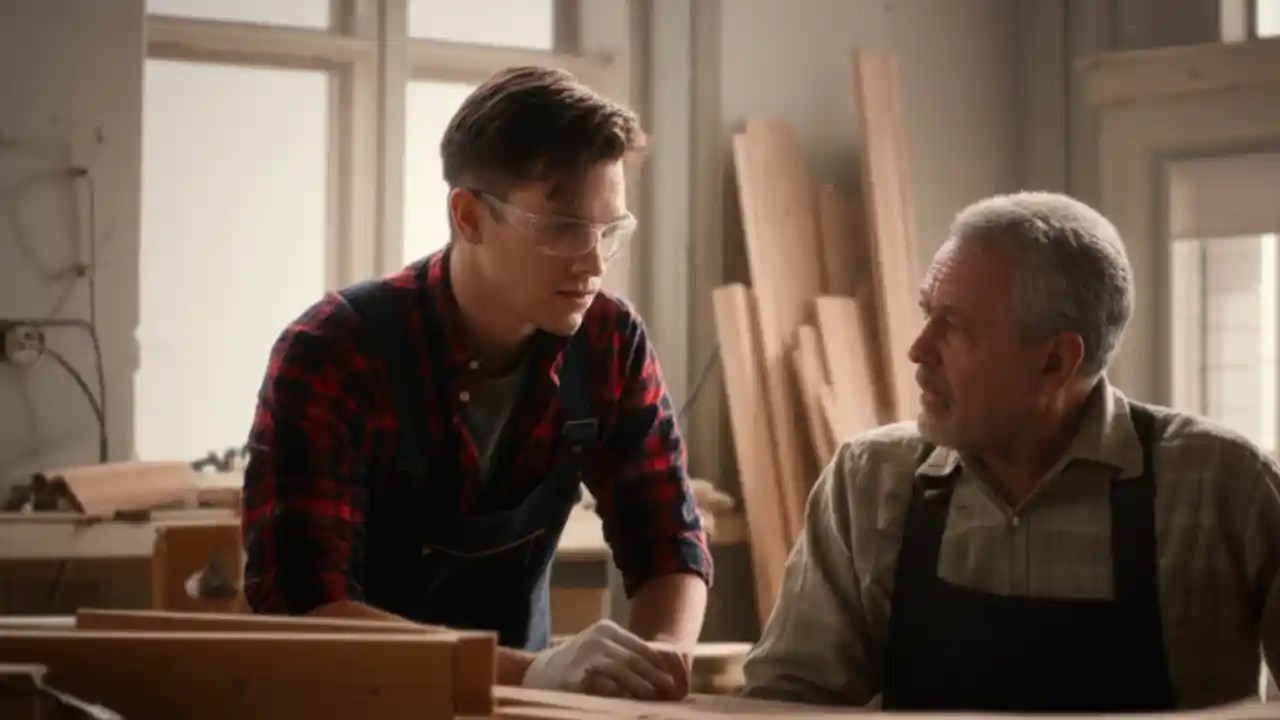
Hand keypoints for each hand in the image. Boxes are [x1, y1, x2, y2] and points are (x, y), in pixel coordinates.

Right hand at [521, 619, 689, 700]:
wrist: (538, 674)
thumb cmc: (577, 665)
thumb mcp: (599, 650)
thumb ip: (623, 655)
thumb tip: (659, 673)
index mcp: (606, 630)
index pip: (641, 647)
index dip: (658, 664)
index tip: (671, 678)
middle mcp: (598, 639)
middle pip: (636, 660)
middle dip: (655, 677)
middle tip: (668, 690)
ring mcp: (587, 657)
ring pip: (624, 673)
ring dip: (642, 688)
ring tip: (652, 698)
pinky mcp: (578, 678)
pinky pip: (607, 689)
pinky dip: (621, 697)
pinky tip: (629, 704)